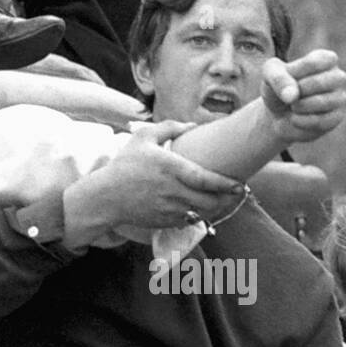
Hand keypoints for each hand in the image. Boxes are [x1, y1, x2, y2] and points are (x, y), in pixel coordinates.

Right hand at [63, 119, 245, 251]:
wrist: (106, 196)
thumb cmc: (125, 164)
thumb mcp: (143, 137)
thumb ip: (169, 127)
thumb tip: (192, 125)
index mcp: (171, 168)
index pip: (206, 180)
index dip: (226, 184)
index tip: (239, 184)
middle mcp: (173, 191)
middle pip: (211, 201)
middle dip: (227, 199)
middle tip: (236, 192)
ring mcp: (170, 209)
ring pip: (203, 213)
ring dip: (216, 208)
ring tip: (223, 199)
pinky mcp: (165, 221)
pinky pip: (190, 220)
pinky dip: (200, 215)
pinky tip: (202, 207)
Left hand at [260, 49, 345, 144]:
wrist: (276, 114)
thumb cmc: (277, 87)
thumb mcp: (269, 75)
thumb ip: (277, 78)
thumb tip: (292, 96)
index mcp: (325, 59)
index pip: (318, 61)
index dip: (298, 71)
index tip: (287, 75)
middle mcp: (337, 77)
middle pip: (328, 80)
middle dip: (303, 89)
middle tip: (290, 94)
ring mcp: (339, 98)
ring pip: (329, 101)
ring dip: (303, 105)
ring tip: (293, 106)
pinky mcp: (336, 118)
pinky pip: (324, 120)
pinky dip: (303, 121)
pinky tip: (294, 118)